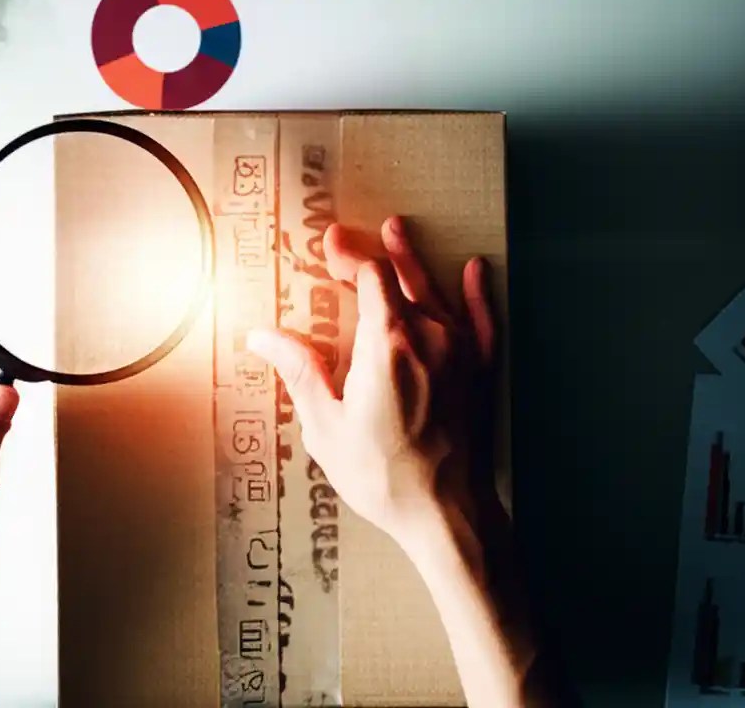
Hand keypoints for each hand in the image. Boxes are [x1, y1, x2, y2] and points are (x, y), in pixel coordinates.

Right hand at [248, 216, 496, 541]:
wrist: (447, 512)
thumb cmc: (383, 476)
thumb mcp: (326, 427)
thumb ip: (300, 372)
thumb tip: (263, 337)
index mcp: (385, 346)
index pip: (368, 278)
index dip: (348, 255)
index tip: (329, 243)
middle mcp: (427, 338)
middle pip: (399, 278)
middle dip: (370, 255)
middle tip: (346, 240)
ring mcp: (460, 352)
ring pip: (435, 292)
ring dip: (412, 262)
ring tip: (397, 232)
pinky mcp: (479, 372)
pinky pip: (481, 320)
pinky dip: (475, 293)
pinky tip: (473, 270)